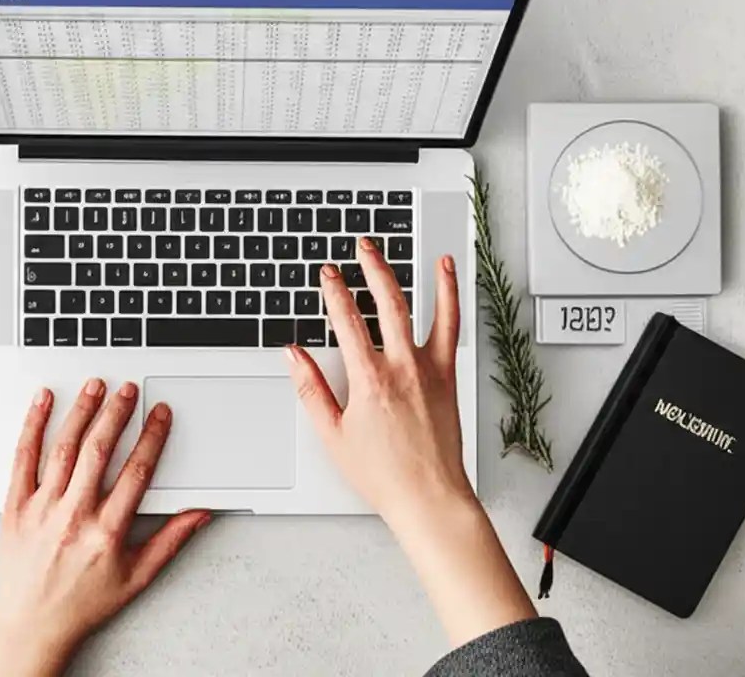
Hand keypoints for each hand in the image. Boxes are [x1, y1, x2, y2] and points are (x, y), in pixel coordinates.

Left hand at [0, 379, 210, 676]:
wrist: (31, 626)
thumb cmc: (82, 604)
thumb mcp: (137, 577)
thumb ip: (170, 541)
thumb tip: (199, 515)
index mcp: (107, 532)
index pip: (136, 472)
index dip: (152, 437)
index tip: (160, 415)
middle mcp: (73, 516)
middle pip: (99, 451)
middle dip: (116, 413)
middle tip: (128, 389)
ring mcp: (41, 509)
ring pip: (63, 449)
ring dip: (81, 412)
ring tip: (94, 386)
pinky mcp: (15, 508)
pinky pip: (22, 458)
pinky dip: (32, 426)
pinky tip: (42, 402)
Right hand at [286, 239, 535, 645]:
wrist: (429, 496)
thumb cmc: (383, 474)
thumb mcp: (332, 435)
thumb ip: (310, 390)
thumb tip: (294, 356)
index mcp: (369, 380)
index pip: (347, 322)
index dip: (334, 292)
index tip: (328, 274)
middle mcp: (402, 367)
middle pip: (385, 303)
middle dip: (369, 269)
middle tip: (360, 248)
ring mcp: (429, 368)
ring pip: (418, 308)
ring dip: (405, 275)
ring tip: (395, 253)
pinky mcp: (447, 376)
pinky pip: (451, 326)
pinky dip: (450, 297)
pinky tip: (448, 276)